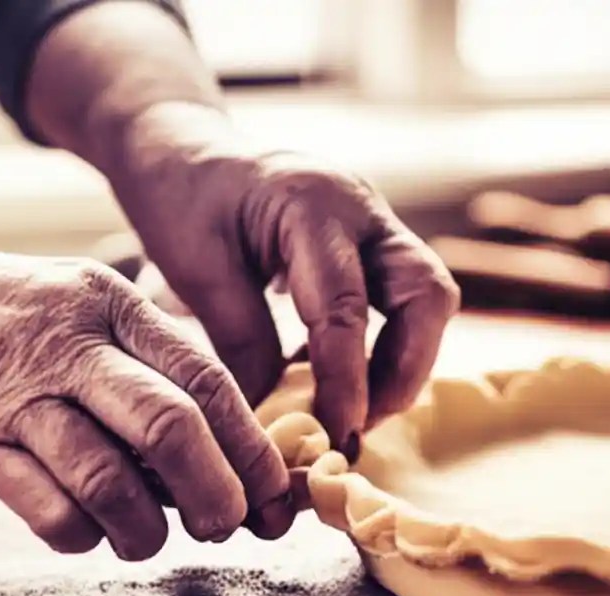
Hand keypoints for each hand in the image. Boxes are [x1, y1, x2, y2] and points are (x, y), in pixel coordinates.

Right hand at [0, 243, 293, 557]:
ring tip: (148, 540)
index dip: (251, 447)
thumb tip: (214, 445)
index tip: (273, 494)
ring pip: (108, 480)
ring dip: (145, 529)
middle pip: (170, 428)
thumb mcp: (74, 300)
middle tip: (228, 527)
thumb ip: (141, 359)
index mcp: (108, 305)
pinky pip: (45, 508)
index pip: (205, 380)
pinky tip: (82, 533)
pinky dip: (79, 536)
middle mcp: (68, 344)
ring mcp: (14, 395)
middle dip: (216, 494)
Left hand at [109, 104, 460, 451]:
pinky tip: (334, 383)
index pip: (344, 307)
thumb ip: (241, 341)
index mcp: (312, 205)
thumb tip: (274, 423)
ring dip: (399, 365)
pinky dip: (379, 349)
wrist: (184, 148)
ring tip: (350, 414)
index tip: (336, 434)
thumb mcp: (196, 268)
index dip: (346, 381)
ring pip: (425, 299)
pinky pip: (400, 302)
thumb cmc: (182, 197)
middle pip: (427, 293)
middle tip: (360, 425)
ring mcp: (375, 225)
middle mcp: (362, 210)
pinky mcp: (371, 246)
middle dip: (405, 370)